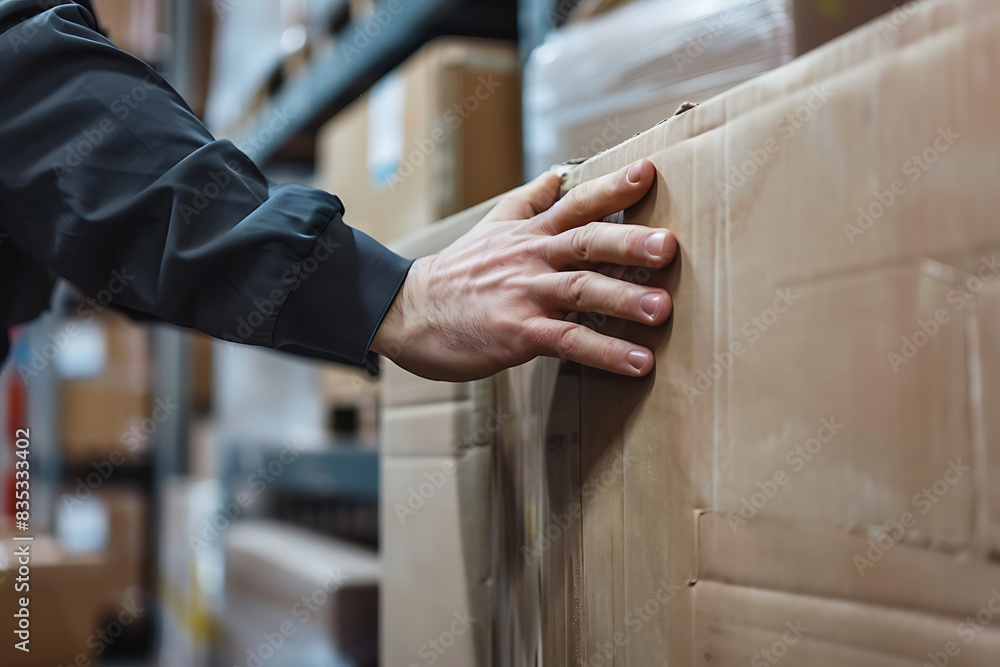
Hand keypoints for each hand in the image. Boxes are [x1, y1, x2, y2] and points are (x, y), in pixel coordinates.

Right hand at [371, 158, 676, 380]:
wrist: (408, 312)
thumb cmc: (456, 273)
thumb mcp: (491, 227)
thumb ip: (529, 202)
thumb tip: (559, 174)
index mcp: (529, 233)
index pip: (575, 202)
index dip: (612, 187)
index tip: (649, 172)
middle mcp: (530, 258)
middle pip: (585, 243)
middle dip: (628, 243)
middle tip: (669, 246)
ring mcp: (524, 295)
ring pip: (579, 291)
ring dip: (623, 299)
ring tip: (663, 309)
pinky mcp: (517, 333)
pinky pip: (568, 340)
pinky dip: (604, 352)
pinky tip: (638, 361)